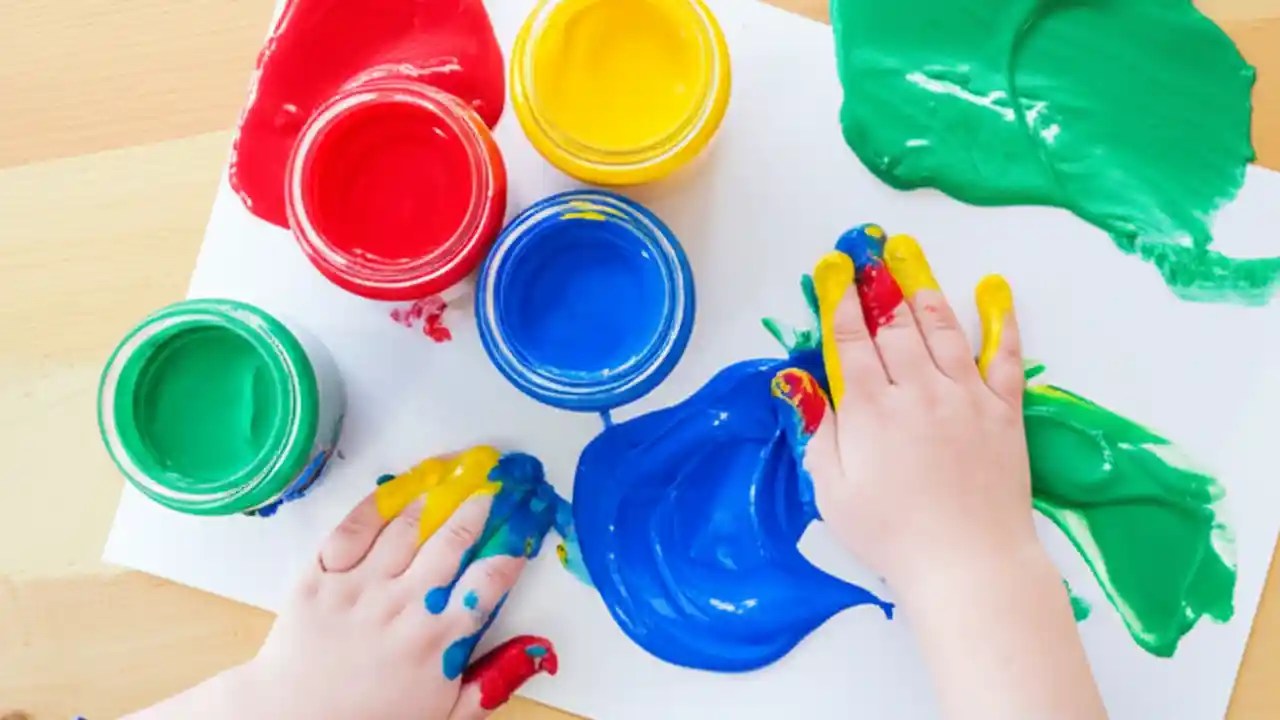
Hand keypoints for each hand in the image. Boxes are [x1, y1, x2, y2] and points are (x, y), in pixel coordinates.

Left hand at [128, 490, 555, 719]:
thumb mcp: (445, 717)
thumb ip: (493, 682)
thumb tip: (538, 652)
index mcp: (439, 640)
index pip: (490, 579)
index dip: (513, 546)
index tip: (526, 524)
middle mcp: (404, 605)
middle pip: (453, 540)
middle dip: (479, 507)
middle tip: (495, 485)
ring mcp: (360, 587)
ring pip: (407, 527)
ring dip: (435, 497)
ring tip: (454, 474)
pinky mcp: (319, 577)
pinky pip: (351, 529)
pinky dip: (377, 505)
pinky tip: (397, 489)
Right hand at [773, 226, 1104, 718]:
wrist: (969, 564)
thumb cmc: (891, 534)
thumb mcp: (833, 490)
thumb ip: (816, 429)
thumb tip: (796, 379)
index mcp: (870, 409)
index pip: (851, 341)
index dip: (841, 302)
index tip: (834, 270)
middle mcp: (917, 390)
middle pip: (894, 325)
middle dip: (878, 284)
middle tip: (869, 249)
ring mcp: (965, 397)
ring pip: (942, 329)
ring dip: (923, 290)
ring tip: (910, 257)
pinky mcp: (1003, 412)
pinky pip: (1004, 356)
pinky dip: (1001, 321)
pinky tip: (995, 291)